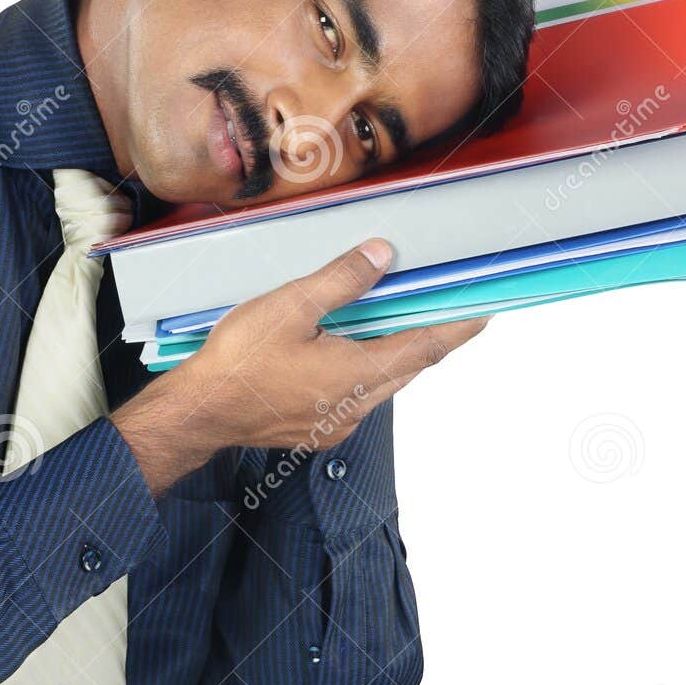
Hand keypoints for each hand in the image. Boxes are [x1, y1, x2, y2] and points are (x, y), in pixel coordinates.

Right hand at [111, 238, 488, 493]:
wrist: (199, 413)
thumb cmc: (237, 364)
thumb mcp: (290, 306)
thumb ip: (342, 280)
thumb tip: (381, 256)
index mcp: (357, 374)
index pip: (427, 346)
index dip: (460, 324)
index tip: (486, 308)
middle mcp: (356, 405)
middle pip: (409, 365)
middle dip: (431, 335)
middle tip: (447, 304)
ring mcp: (337, 422)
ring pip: (383, 381)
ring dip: (395, 351)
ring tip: (396, 317)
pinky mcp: (317, 428)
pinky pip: (356, 394)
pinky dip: (364, 367)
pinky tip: (347, 347)